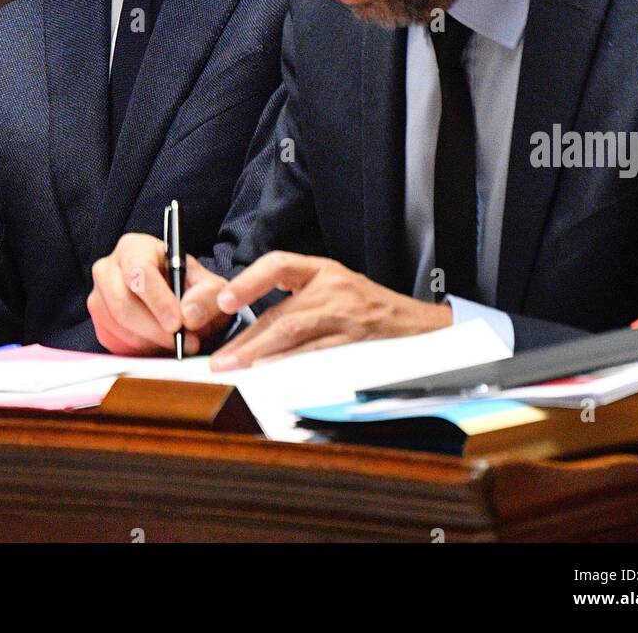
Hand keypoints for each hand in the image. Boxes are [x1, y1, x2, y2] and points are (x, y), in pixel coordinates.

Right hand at [88, 233, 231, 355]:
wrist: (175, 301)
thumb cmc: (189, 288)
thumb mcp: (208, 285)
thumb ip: (207, 296)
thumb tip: (189, 316)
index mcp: (135, 248)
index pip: (139, 272)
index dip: (158, 300)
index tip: (177, 323)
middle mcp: (109, 268)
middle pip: (123, 303)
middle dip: (155, 329)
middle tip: (183, 343)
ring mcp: (98, 296)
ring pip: (118, 326)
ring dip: (150, 342)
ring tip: (177, 344)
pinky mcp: (98, 323)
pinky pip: (113, 342)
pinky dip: (139, 350)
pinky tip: (159, 345)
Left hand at [201, 252, 450, 369]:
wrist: (418, 326)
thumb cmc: (370, 308)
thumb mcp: (334, 287)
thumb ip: (296, 298)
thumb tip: (252, 322)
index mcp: (322, 269)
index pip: (278, 264)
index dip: (249, 281)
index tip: (224, 300)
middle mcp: (331, 287)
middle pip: (280, 311)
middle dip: (244, 337)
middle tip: (219, 357)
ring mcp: (344, 315)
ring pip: (292, 334)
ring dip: (257, 354)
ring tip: (232, 368)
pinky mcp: (354, 342)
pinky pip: (315, 354)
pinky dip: (289, 364)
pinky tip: (268, 373)